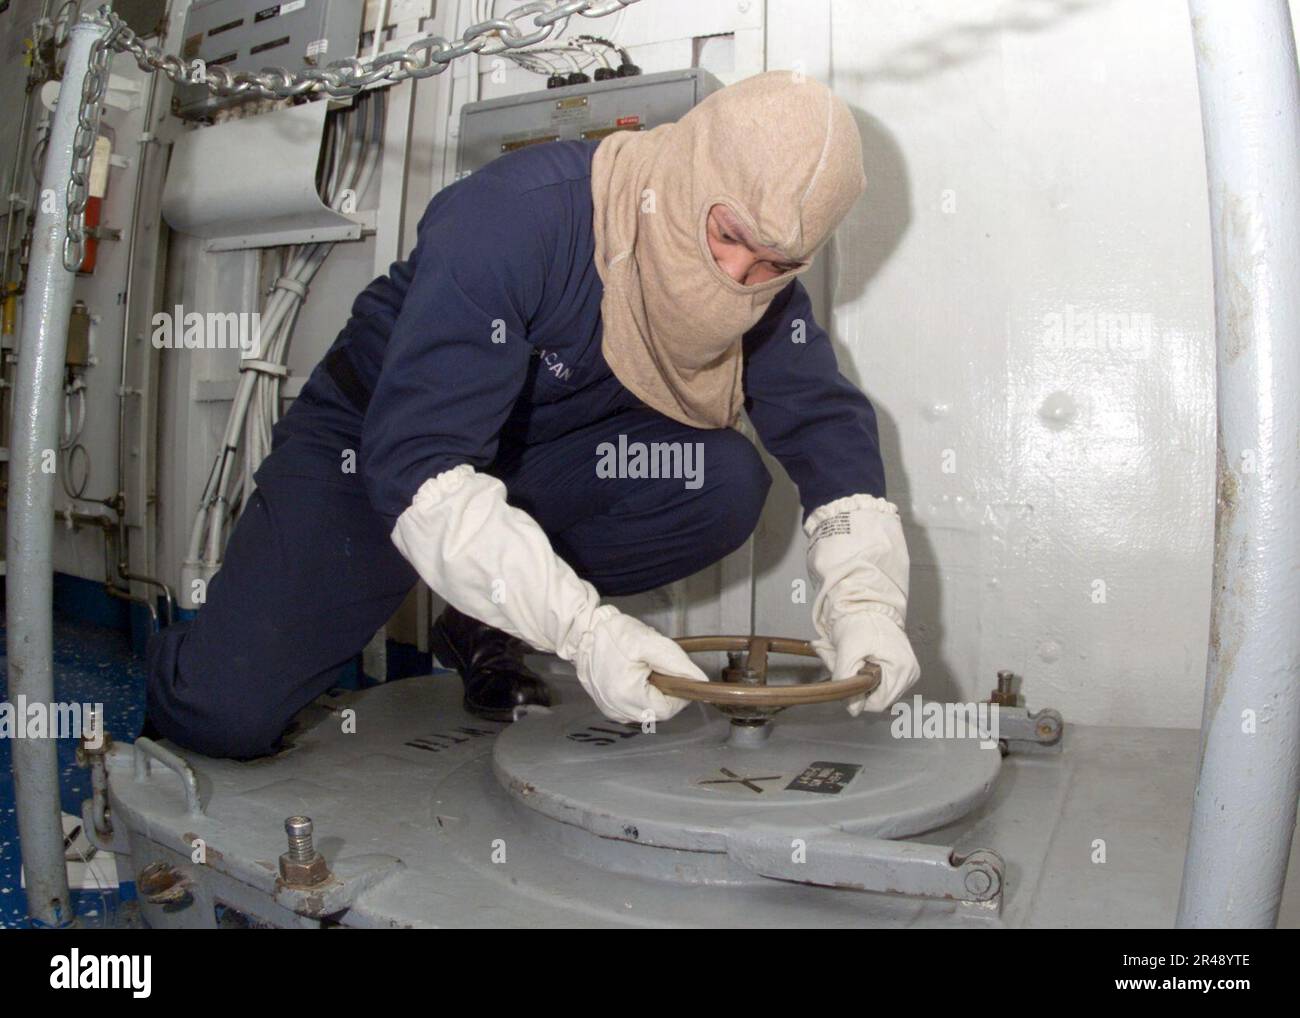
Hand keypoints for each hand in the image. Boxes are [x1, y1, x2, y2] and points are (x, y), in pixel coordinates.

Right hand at [574, 608, 707, 723]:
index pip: (668, 709)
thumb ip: (676, 663)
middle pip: (658, 713)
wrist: (583, 632)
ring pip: (647, 712)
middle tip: (658, 668)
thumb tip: (700, 680)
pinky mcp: (607, 707)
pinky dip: (642, 697)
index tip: (676, 673)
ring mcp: (611, 711)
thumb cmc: (614, 635)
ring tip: (645, 670)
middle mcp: (618, 710)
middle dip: (666, 693)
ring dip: (654, 695)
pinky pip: (634, 709)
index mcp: (628, 696)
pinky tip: (636, 678)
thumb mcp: (649, 642)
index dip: (679, 693)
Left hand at [813, 609, 919, 715]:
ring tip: (851, 658)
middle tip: (843, 663)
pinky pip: (880, 682)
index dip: (857, 696)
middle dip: (857, 685)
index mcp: (903, 669)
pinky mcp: (901, 668)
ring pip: (878, 690)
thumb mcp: (847, 651)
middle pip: (878, 698)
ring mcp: (908, 671)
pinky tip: (859, 659)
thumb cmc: (860, 622)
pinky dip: (865, 674)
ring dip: (859, 679)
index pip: (878, 703)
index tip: (846, 678)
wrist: (866, 605)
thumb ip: (846, 680)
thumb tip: (852, 709)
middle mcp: (910, 673)